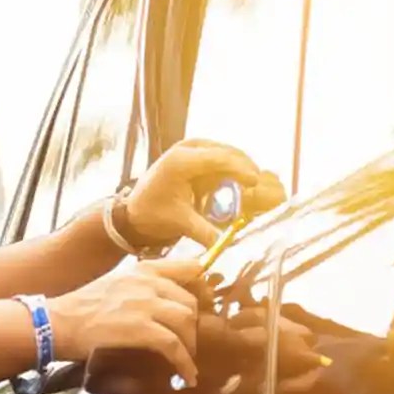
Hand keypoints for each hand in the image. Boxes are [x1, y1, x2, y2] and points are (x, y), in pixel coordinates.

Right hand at [50, 258, 202, 385]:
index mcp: (142, 269)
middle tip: (187, 342)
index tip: (204, 308)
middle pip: (191, 300)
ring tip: (185, 361)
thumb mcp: (116, 284)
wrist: (57, 322)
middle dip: (194, 325)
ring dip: (190, 345)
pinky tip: (186, 377)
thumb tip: (166, 303)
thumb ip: (142, 287)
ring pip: (187, 321)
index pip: (190, 267)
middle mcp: (147, 282)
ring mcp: (143, 303)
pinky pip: (174, 346)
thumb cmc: (82, 307)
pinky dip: (184, 364)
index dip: (203, 288)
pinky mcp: (139, 328)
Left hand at [124, 138, 286, 248]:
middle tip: (261, 187)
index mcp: (182, 161)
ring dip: (242, 167)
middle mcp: (188, 148)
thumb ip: (206, 232)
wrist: (133, 210)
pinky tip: (241, 184)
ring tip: (254, 187)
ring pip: (228, 152)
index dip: (242, 169)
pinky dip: (234, 168)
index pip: (221, 159)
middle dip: (247, 168)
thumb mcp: (180, 223)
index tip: (256, 182)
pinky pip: (222, 157)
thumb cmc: (152, 214)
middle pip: (228, 152)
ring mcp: (192, 148)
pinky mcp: (196, 154)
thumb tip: (230, 245)